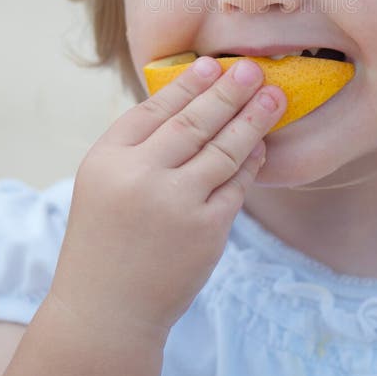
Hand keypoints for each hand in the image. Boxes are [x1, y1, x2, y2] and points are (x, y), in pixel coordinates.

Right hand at [47, 57, 285, 345]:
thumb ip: (138, 145)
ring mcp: (176, 204)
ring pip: (223, 149)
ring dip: (252, 119)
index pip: (155, 108)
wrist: (108, 311)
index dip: (188, 84)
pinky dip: (251, 161)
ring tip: (274, 96)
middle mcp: (140, 177)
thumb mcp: (103, 182)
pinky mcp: (206, 230)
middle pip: (194, 122)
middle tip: (252, 68)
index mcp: (108, 159)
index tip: (212, 64)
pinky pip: (236, 184)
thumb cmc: (106, 240)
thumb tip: (191, 101)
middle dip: (228, 91)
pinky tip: (262, 144)